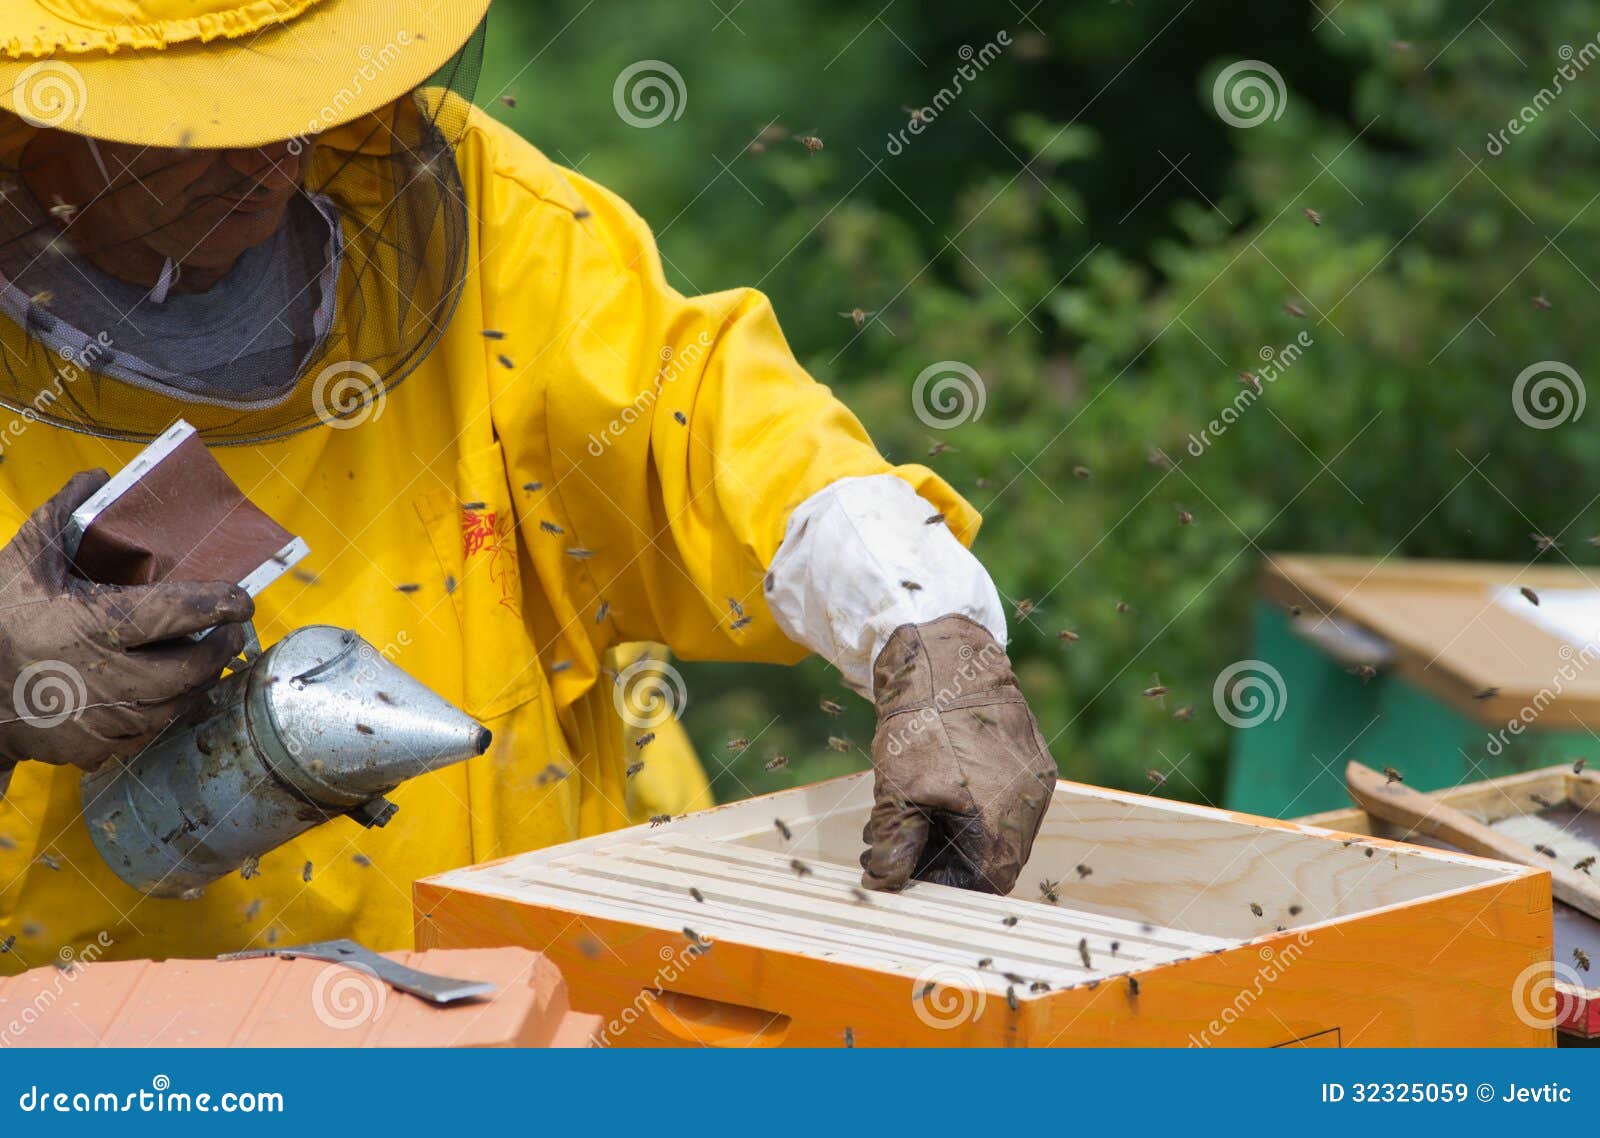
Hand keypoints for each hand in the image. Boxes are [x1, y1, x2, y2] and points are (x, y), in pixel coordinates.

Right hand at [0, 470, 254, 771]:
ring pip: (179, 703)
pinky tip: (169, 689)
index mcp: (95, 626)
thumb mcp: (23, 562)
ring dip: (200, 679)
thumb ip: (62, 517)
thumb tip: (97, 478)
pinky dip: (167, 709)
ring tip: (207, 656)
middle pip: (192, 666)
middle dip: (221, 646)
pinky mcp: (97, 747)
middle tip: (230, 629)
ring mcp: (104, 720)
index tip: (243, 598)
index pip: (177, 613)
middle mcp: (107, 678)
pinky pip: (151, 731)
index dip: (218, 604)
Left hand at [862, 614, 1055, 892]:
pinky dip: (969, 806)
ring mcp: (1035, 783)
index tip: (904, 877)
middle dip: (938, 857)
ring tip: (903, 816)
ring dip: (951, 833)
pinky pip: (1005, 800)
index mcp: (1003, 824)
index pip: (982, 882)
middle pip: (989, 859)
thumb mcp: (898, 790)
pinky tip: (931, 791)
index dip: (941, 884)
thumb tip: (883, 884)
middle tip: (893, 847)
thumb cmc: (922, 723)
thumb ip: (895, 844)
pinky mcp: (1032, 761)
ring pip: (995, 830)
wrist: (945, 657)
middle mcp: (1029, 808)